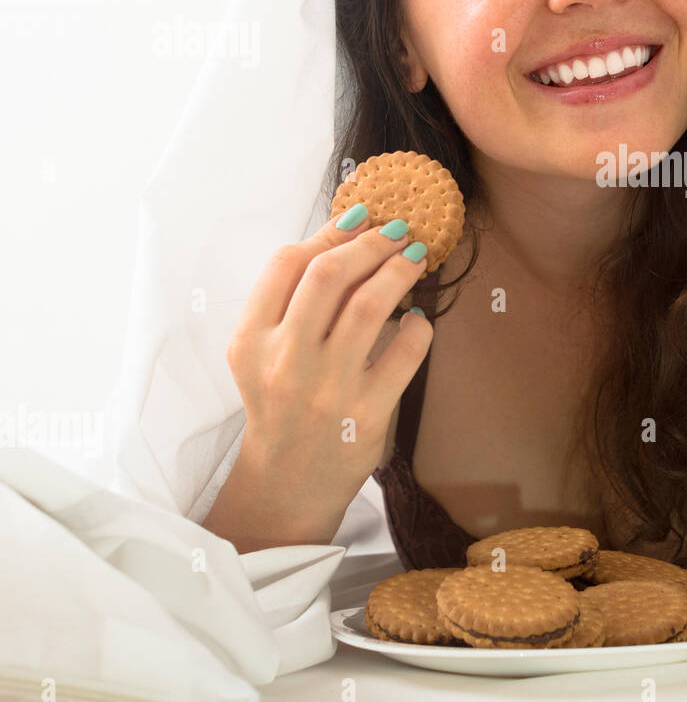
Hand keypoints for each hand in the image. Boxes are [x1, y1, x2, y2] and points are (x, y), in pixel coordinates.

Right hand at [224, 199, 432, 527]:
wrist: (286, 485)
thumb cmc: (280, 403)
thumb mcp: (261, 353)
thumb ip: (291, 299)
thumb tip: (347, 230)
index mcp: (251, 341)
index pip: (286, 264)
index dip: (329, 231)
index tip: (360, 217)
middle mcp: (284, 362)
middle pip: (330, 275)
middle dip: (370, 242)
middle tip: (398, 230)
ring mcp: (327, 389)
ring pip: (371, 306)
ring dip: (399, 270)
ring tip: (415, 257)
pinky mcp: (367, 415)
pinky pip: (406, 351)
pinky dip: (420, 325)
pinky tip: (419, 317)